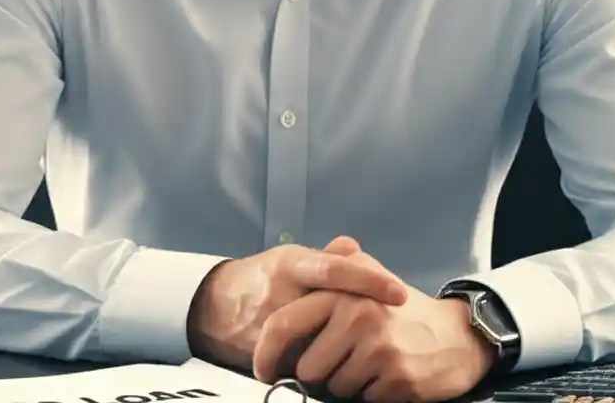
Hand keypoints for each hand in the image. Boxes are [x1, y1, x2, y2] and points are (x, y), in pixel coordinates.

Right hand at [186, 239, 409, 371]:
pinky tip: (340, 366)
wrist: (216, 307)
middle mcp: (281, 294)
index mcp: (290, 265)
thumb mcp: (290, 259)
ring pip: (321, 342)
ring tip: (369, 352)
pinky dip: (325, 366)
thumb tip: (353, 248)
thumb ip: (325, 258)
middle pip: (333, 311)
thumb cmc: (264, 278)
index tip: (399, 294)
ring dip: (347, 349)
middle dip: (364, 325)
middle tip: (390, 334)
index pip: (334, 270)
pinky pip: (303, 365)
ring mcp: (271, 326)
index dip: (368, 281)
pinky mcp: (266, 355)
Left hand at [253, 244, 494, 402]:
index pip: (283, 325)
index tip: (264, 369)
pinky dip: (372, 393)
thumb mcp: (369, 277)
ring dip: (347, 384)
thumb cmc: (404, 311)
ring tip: (370, 364)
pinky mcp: (398, 378)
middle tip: (344, 360)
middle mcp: (357, 317)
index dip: (266, 353)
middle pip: (307, 368)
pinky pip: (363, 399)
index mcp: (341, 294)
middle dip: (321, 373)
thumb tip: (319, 253)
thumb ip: (338, 266)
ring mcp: (379, 349)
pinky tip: (388, 375)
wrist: (458, 336)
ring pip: (334, 388)